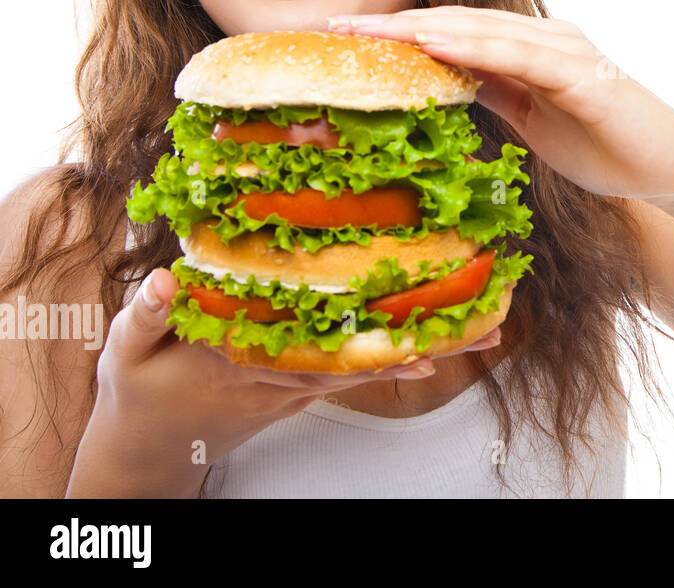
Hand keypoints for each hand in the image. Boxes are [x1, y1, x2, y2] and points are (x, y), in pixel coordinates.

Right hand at [67, 267, 497, 496]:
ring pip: (372, 364)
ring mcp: (298, 385)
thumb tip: (166, 279)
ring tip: (487, 332)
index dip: (371, 336)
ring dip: (429, 348)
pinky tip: (438, 347)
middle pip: (366, 356)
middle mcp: (286, 376)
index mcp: (244, 361)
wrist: (149, 452)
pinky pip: (357, 369)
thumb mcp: (127, 354)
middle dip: (428, 340)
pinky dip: (398, 356)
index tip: (423, 330)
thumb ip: (146, 315)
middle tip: (489, 327)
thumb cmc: (139, 394)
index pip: (318, 345)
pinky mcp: (301, 387)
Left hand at [327, 6, 673, 209]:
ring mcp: (566, 51)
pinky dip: (474, 46)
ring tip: (369, 29)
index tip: (346, 40)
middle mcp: (546, 37)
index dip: (399, 34)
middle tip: (336, 26)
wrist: (673, 167)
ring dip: (422, 27)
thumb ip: (496, 93)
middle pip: (458, 22)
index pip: (455, 34)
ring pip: (482, 30)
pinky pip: (521, 55)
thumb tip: (444, 84)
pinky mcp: (584, 75)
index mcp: (531, 49)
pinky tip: (433, 42)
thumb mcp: (533, 122)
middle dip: (395, 24)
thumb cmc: (607, 146)